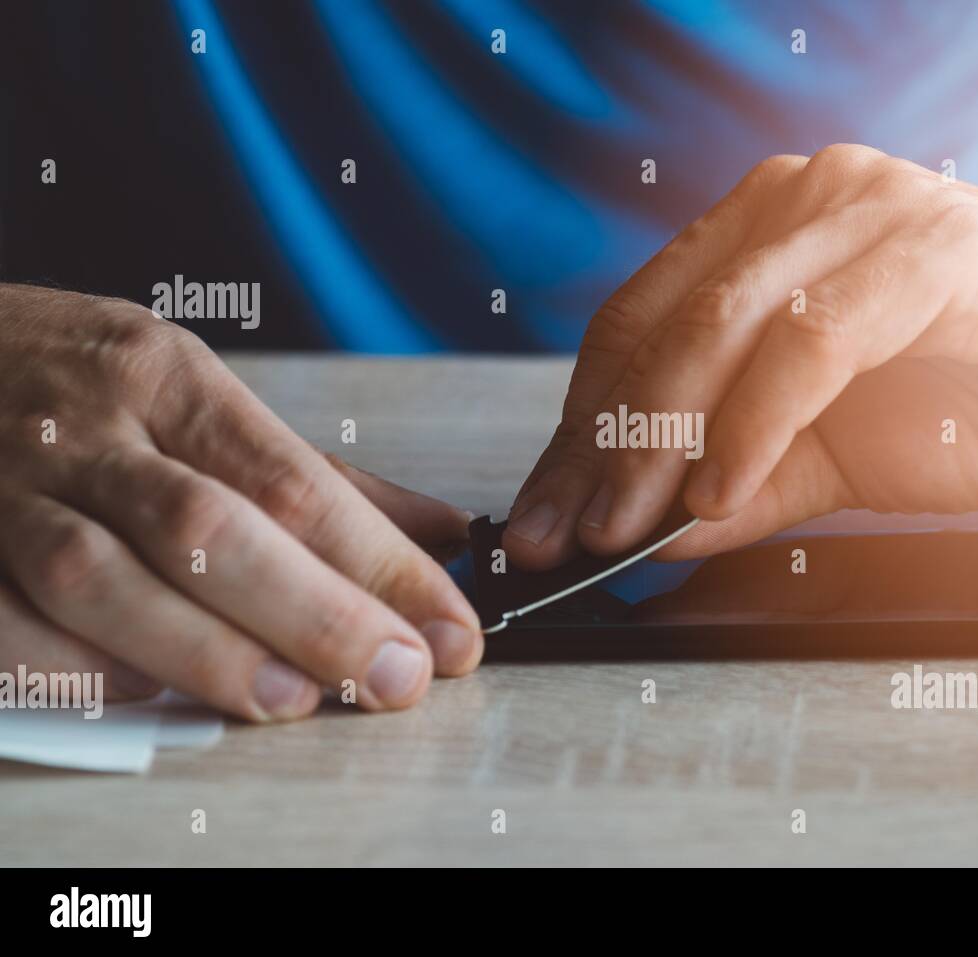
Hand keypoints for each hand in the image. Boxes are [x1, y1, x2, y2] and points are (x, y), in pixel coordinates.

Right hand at [0, 285, 480, 720]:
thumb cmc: (73, 378)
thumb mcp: (192, 391)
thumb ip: (316, 475)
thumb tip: (442, 535)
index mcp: (166, 378)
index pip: (295, 482)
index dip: (384, 565)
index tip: (451, 627)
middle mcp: (87, 428)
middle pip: (209, 530)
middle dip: (316, 615)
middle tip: (395, 676)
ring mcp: (5, 488)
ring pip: (101, 579)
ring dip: (207, 652)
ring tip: (296, 700)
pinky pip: (3, 621)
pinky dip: (75, 667)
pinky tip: (148, 691)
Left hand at [504, 145, 977, 565]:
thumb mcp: (837, 459)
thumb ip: (746, 484)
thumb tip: (648, 534)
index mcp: (770, 232)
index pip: (640, 326)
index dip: (582, 427)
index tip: (546, 516)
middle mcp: (807, 200)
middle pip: (664, 323)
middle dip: (603, 443)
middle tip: (568, 537)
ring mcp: (872, 210)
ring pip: (723, 320)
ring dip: (663, 437)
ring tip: (631, 528)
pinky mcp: (938, 248)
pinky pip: (813, 337)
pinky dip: (756, 422)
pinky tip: (723, 490)